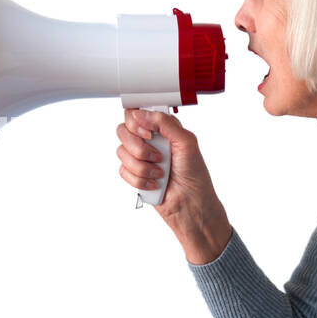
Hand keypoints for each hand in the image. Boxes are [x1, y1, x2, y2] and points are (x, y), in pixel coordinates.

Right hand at [117, 108, 231, 263]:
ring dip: (142, 166)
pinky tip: (155, 182)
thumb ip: (164, 123)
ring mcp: (140, 158)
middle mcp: (149, 141)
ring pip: (121, 152)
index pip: (136, 113)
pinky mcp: (134, 175)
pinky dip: (140, 179)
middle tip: (157, 155)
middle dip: (139, 147)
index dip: (136, 121)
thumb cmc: (195, 175)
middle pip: (123, 130)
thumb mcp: (186, 142)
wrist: (190, 204)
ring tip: (160, 172)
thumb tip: (140, 114)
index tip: (148, 133)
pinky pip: (123, 171)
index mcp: (162, 128)